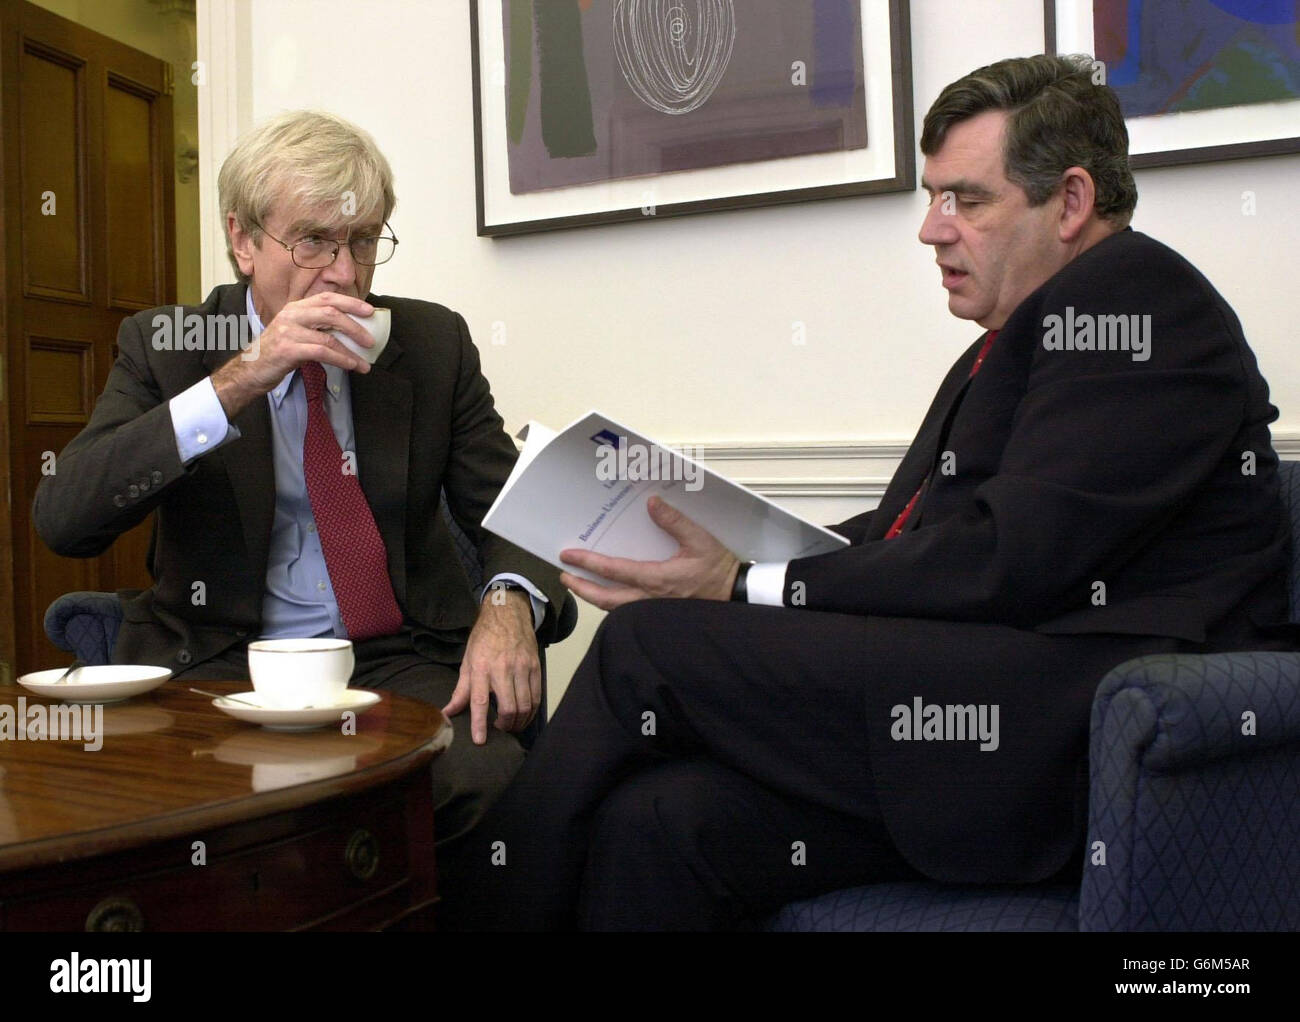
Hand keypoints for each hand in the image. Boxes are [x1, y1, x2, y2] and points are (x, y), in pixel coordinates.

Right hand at [211, 292, 375, 417]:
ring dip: (351, 352)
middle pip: (330, 313)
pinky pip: (321, 352)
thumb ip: (317, 328)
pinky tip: (351, 366)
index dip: (350, 303)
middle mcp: (291, 315)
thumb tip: (351, 331)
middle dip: (355, 326)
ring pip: (328, 336)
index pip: (327, 298)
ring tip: (364, 363)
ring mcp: (288, 332)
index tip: (370, 311)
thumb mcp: (296, 333)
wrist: (250, 370)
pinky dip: (340, 359)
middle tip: (371, 340)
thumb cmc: (278, 353)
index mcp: (295, 308)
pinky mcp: (287, 350)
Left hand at [442, 588, 540, 744]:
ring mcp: (522, 667)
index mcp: (481, 667)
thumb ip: (460, 690)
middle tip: (500, 729)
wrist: (508, 614)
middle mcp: (502, 668)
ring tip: (512, 725)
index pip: (479, 701)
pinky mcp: (535, 667)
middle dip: (505, 725)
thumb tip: (447, 713)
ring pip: (525, 705)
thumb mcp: (467, 661)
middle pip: (509, 708)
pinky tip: (525, 715)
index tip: (480, 741)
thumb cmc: (484, 639)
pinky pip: (537, 697)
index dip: (480, 724)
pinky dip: (531, 711)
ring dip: (519, 722)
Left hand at [559, 496, 740, 610]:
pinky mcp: (659, 615)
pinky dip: (611, 605)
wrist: (736, 595)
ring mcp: (653, 611)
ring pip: (614, 609)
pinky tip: (609, 596)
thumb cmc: (719, 571)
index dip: (587, 563)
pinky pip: (627, 612)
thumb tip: (652, 503)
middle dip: (581, 587)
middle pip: (604, 598)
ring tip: (580, 586)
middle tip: (564, 576)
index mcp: (656, 579)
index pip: (613, 571)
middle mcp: (649, 599)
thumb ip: (675, 522)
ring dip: (594, 597)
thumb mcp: (700, 540)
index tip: (568, 556)